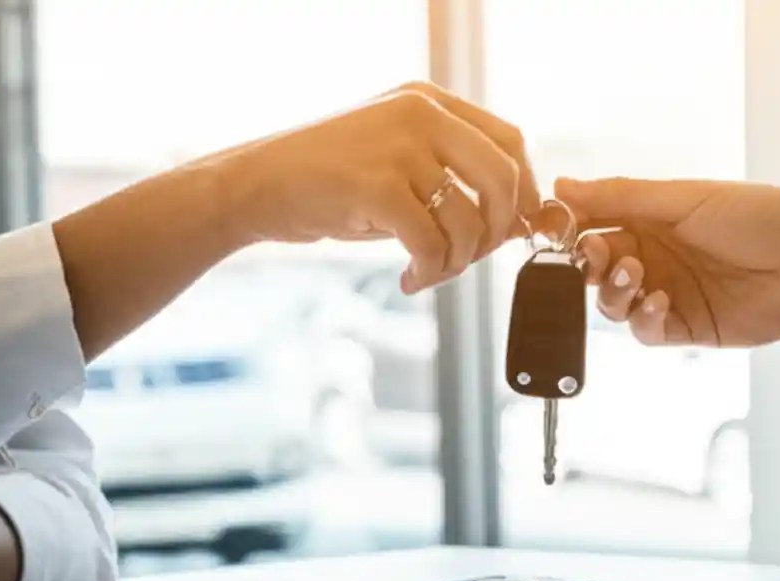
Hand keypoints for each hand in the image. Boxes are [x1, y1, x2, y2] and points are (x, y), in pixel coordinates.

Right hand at [221, 81, 537, 292]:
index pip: (509, 141)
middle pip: (503, 177)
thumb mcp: (397, 162)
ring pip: (470, 219)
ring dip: (457, 263)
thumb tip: (518, 222)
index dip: (524, 191)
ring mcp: (398, 146)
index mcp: (428, 101)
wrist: (255, 187)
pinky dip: (428, 272)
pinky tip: (408, 280)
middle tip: (472, 258)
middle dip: (500, 230)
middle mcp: (419, 113)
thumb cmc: (330, 183)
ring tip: (429, 272)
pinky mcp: (376, 185)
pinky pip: (432, 243)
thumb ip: (452, 177)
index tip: (514, 229)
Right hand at [555, 177, 779, 347]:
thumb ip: (622, 196)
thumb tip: (561, 185)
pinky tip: (659, 301)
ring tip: (638, 276)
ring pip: (612, 302)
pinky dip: (642, 319)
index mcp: (652, 217)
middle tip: (595, 256)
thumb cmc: (761, 217)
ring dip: (614, 290)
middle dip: (587, 262)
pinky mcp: (685, 327)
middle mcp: (654, 254)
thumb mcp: (687, 198)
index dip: (570, 226)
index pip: (594, 221)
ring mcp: (667, 291)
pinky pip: (644, 331)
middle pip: (596, 266)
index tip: (552, 227)